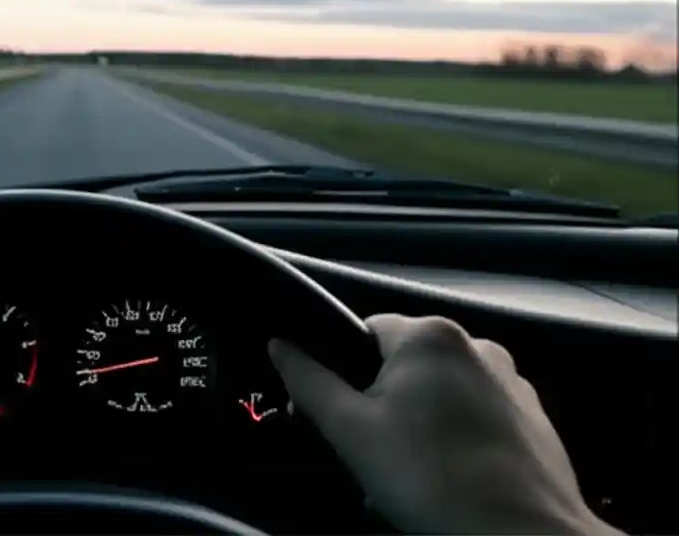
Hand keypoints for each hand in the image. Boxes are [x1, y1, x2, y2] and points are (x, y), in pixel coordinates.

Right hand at [269, 314, 618, 534]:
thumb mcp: (351, 431)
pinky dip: (455, 438)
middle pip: (404, 365)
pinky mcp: (532, 415)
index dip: (343, 373)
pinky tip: (448, 477)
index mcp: (429, 336)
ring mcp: (511, 380)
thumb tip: (279, 346)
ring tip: (412, 474)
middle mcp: (477, 344)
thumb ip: (309, 382)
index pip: (365, 331)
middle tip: (374, 454)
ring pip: (441, 393)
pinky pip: (476, 415)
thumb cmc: (429, 478)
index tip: (341, 417)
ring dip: (418, 424)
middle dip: (383, 406)